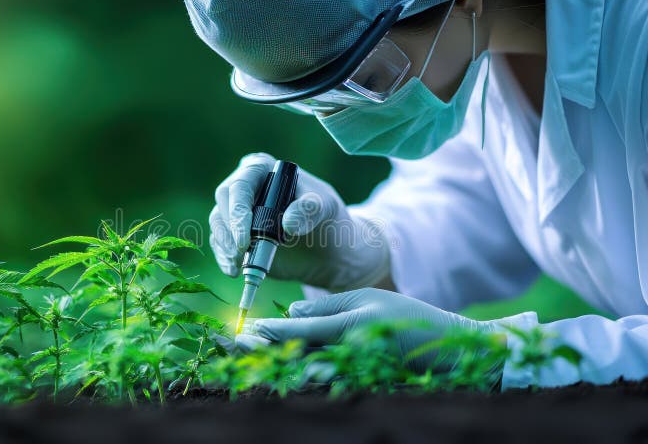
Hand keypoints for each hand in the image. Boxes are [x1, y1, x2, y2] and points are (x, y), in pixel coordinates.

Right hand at [209, 153, 390, 290]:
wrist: (324, 248)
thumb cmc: (325, 217)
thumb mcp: (324, 208)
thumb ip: (309, 209)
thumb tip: (288, 223)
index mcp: (262, 169)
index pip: (241, 185)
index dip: (239, 211)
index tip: (245, 238)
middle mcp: (244, 186)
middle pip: (223, 202)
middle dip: (229, 230)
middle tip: (241, 253)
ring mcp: (236, 210)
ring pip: (218, 223)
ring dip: (225, 246)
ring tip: (238, 266)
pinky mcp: (233, 233)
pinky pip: (220, 243)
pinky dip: (224, 258)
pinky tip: (235, 271)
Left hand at [237, 288, 499, 372]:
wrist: (446, 347)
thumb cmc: (406, 317)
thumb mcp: (366, 300)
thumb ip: (327, 307)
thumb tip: (291, 313)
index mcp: (349, 328)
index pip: (301, 331)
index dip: (272, 332)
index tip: (246, 330)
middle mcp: (347, 353)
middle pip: (295, 354)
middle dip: (263, 350)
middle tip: (232, 345)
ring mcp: (352, 370)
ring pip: (304, 368)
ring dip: (274, 362)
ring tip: (246, 356)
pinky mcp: (357, 378)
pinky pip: (322, 376)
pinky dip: (298, 370)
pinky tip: (279, 365)